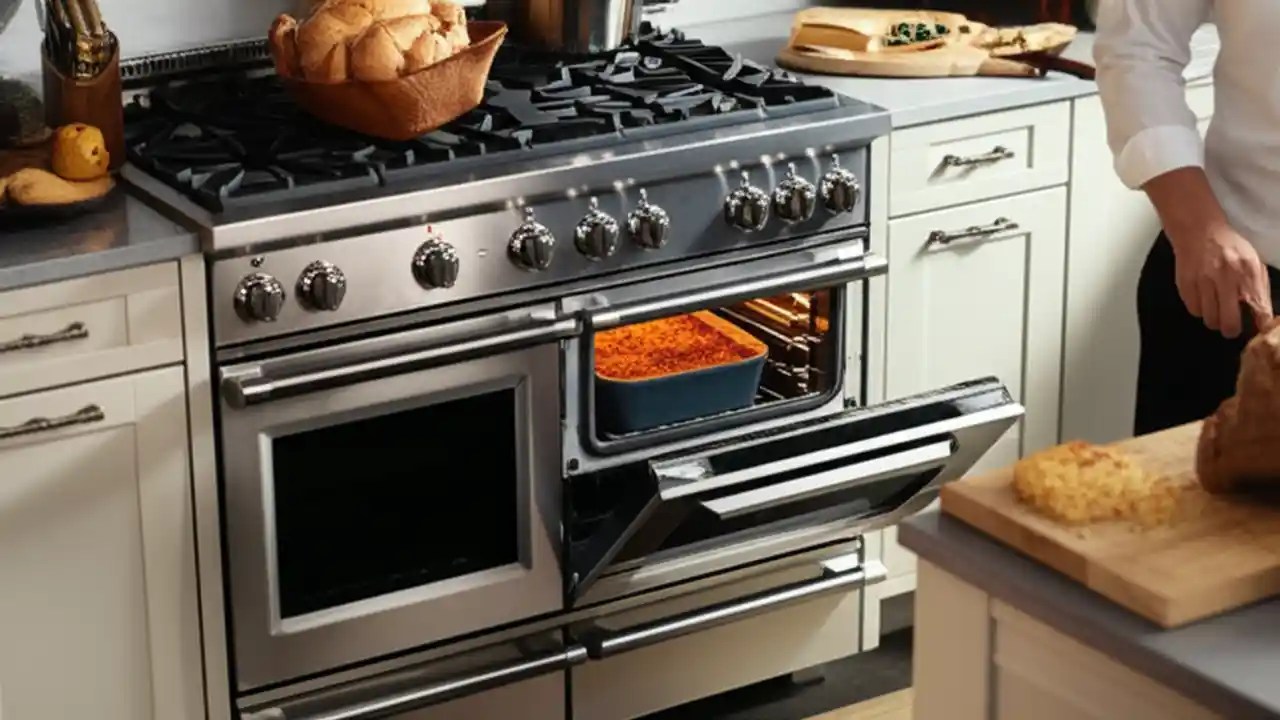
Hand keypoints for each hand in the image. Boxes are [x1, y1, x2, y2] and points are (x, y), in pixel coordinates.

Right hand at [1167, 223, 1272, 338]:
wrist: (1198, 231)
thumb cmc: (1230, 248)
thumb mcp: (1253, 263)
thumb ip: (1259, 288)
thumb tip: (1262, 315)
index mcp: (1249, 272)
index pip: (1259, 308)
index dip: (1260, 323)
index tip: (1259, 327)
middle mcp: (1226, 278)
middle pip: (1229, 322)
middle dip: (1232, 329)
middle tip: (1231, 327)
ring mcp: (1203, 282)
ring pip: (1210, 319)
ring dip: (1214, 319)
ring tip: (1216, 310)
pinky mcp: (1185, 284)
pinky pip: (1194, 310)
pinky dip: (1200, 309)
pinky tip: (1203, 299)